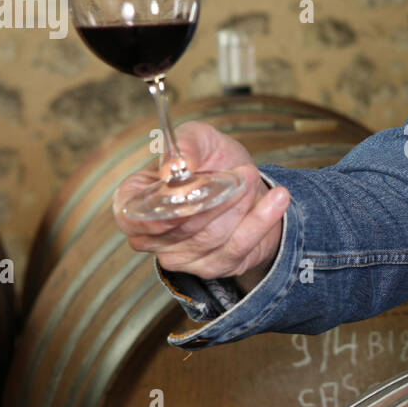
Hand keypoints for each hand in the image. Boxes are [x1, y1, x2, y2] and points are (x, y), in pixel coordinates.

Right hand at [112, 121, 289, 285]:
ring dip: (239, 204)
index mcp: (137, 202)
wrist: (248, 185)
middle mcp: (154, 236)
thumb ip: (186, 144)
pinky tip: (277, 199)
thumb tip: (175, 167)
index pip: (130, 217)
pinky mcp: (214, 267)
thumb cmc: (213, 161)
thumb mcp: (201, 139)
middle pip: (181, 226)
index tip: (179, 198)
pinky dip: (261, 220)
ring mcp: (182, 257)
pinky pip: (238, 246)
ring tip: (253, 178)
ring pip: (211, 236)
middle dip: (215, 198)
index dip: (152, 214)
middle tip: (241, 172)